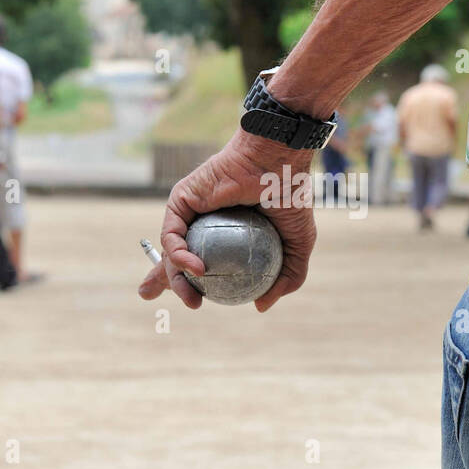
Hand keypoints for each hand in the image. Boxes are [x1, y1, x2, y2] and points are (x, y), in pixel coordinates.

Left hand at [138, 131, 315, 311]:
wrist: (280, 162)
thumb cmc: (291, 197)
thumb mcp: (297, 247)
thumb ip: (286, 278)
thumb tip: (260, 306)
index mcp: (225, 232)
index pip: (203, 259)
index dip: (194, 281)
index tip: (197, 302)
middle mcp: (203, 221)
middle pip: (178, 258)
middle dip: (171, 284)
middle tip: (190, 304)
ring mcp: (191, 211)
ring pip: (172, 251)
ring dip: (177, 280)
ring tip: (193, 299)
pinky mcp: (180, 199)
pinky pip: (171, 234)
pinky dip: (179, 255)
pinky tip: (197, 269)